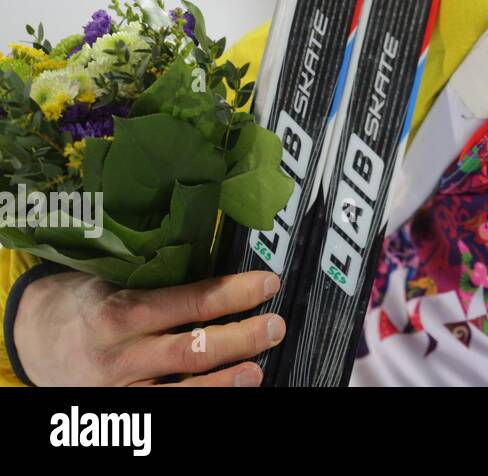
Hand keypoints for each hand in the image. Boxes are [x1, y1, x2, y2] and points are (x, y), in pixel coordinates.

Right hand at [12, 269, 284, 385]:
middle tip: (274, 326)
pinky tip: (229, 389)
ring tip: (258, 369)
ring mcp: (121, 388)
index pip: (188, 302)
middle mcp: (119, 355)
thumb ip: (156, 275)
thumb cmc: (84, 300)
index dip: (233, 293)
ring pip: (184, 389)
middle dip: (242, 338)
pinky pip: (168, 407)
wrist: (35, 339)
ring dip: (227, 379)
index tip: (267, 283)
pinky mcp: (123, 410)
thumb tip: (218, 256)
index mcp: (118, 313)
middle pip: (192, 350)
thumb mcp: (111, 278)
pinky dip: (203, 397)